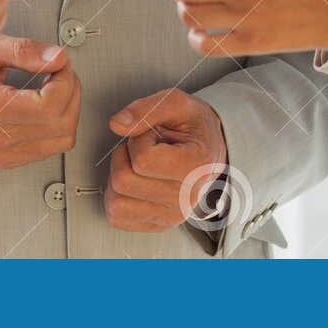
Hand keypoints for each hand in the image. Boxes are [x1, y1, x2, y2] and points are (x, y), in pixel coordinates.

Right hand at [0, 35, 80, 169]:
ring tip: (55, 85)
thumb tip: (58, 59)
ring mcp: (0, 152)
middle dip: (71, 90)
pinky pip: (53, 147)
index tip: (60, 63)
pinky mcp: (6, 158)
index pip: (48, 105)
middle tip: (60, 70)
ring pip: (62, 138)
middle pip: (61, 122)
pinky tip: (48, 105)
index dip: (65, 79)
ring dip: (69, 108)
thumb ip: (24, 51)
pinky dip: (59, 124)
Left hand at [104, 89, 227, 232]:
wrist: (211, 147)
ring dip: (119, 178)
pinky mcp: (159, 224)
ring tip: (138, 166)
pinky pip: (118, 218)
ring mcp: (172, 216)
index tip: (153, 135)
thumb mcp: (176, 103)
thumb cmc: (195, 126)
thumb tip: (117, 124)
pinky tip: (135, 182)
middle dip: (124, 157)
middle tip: (143, 148)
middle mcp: (185, 198)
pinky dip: (118, 197)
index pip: (141, 161)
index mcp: (194, 167)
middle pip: (123, 182)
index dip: (138, 140)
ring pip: (116, 204)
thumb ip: (145, 109)